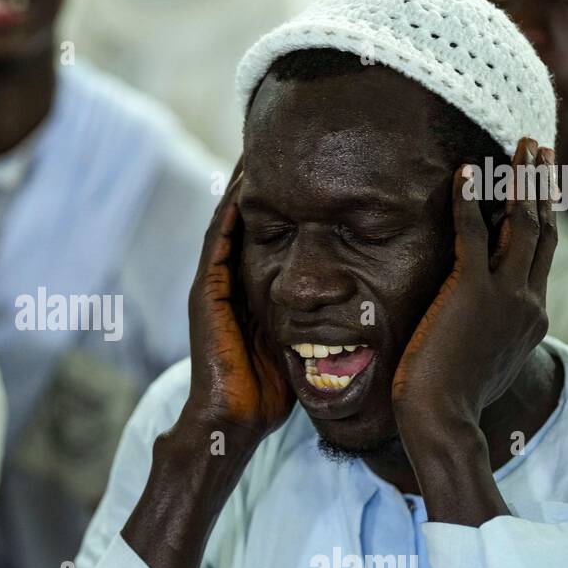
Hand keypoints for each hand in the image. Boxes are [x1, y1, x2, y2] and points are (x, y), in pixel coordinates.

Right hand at [186, 159, 294, 437]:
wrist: (233, 422)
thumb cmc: (270, 391)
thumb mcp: (301, 342)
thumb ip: (318, 316)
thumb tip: (360, 302)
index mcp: (249, 291)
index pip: (266, 233)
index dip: (283, 201)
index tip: (304, 169)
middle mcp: (228, 282)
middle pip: (245, 219)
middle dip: (259, 185)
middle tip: (274, 145)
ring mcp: (213, 286)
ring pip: (228, 222)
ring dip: (241, 187)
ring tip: (257, 151)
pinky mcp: (206, 294)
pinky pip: (219, 243)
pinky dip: (229, 213)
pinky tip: (244, 186)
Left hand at [392, 139, 556, 442]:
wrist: (443, 420)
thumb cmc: (451, 404)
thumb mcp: (485, 369)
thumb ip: (490, 342)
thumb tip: (475, 336)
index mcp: (534, 320)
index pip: (543, 257)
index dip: (542, 218)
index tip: (538, 189)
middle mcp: (529, 303)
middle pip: (544, 232)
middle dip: (542, 186)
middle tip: (539, 149)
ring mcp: (505, 296)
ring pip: (523, 224)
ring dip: (521, 181)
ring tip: (520, 148)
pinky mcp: (472, 292)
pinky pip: (475, 232)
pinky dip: (471, 198)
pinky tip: (466, 171)